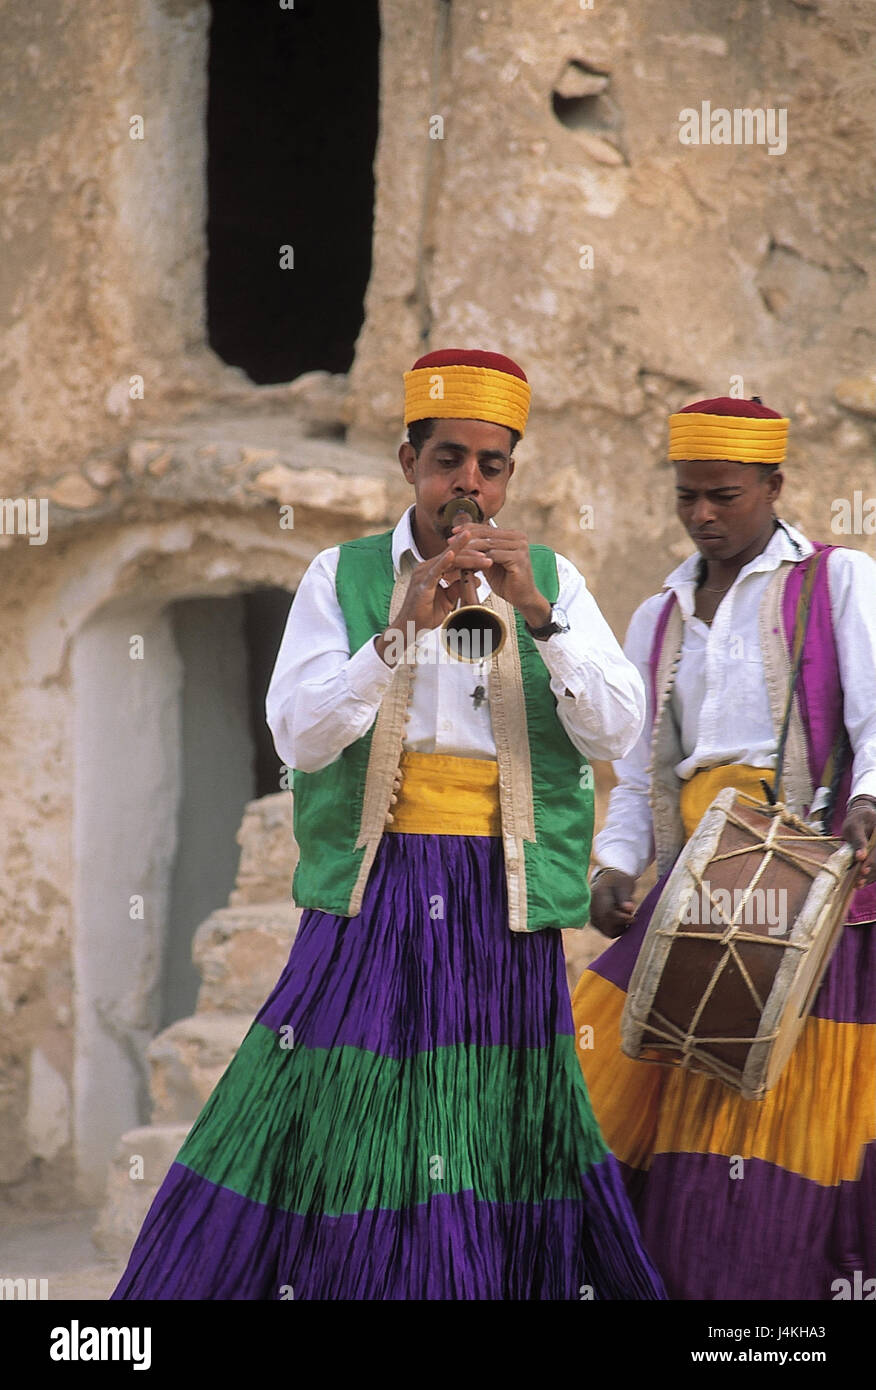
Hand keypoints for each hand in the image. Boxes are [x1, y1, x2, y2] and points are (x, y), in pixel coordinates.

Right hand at [374, 526, 489, 664]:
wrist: (409, 628)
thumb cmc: (425, 614)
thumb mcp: (448, 600)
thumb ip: (459, 588)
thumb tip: (477, 580)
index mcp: (433, 569)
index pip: (456, 558)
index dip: (473, 556)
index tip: (489, 556)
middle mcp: (427, 567)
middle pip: (454, 556)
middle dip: (474, 554)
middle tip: (491, 553)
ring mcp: (423, 573)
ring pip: (449, 560)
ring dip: (467, 558)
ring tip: (482, 557)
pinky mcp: (421, 583)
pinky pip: (435, 570)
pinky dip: (444, 562)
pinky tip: (453, 554)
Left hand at [449, 522, 550, 627]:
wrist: (523, 598)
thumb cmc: (507, 581)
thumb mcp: (491, 563)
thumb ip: (481, 551)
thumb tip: (461, 541)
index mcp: (513, 535)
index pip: (487, 527)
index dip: (469, 528)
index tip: (453, 532)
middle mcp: (519, 537)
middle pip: (486, 533)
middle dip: (466, 537)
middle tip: (450, 541)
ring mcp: (520, 547)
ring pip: (488, 544)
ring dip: (469, 548)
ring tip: (455, 552)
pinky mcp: (519, 558)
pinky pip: (493, 556)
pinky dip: (478, 559)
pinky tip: (466, 563)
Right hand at [589, 869, 636, 936]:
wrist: (609, 880)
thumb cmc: (619, 881)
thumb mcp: (625, 884)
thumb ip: (625, 897)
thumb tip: (629, 909)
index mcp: (598, 894)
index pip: (607, 913)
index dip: (621, 918)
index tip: (632, 917)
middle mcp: (591, 907)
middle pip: (606, 926)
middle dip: (622, 924)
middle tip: (631, 916)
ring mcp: (592, 916)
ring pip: (608, 932)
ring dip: (621, 926)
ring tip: (625, 914)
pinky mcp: (596, 923)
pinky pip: (608, 932)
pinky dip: (618, 928)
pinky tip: (621, 918)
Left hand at [840, 797, 875, 886]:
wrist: (862, 818)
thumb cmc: (856, 821)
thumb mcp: (854, 827)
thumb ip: (858, 841)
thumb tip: (860, 857)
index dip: (870, 861)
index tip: (862, 870)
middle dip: (869, 871)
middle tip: (858, 881)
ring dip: (870, 876)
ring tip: (858, 884)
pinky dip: (871, 876)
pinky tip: (862, 882)